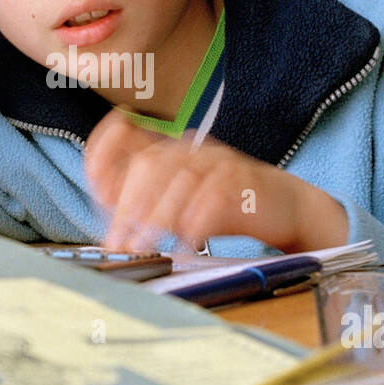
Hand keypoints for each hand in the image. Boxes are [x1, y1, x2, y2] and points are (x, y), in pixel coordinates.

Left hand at [83, 108, 348, 252]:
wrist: (290, 208)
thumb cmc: (229, 207)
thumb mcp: (184, 201)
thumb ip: (152, 204)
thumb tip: (112, 230)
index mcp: (173, 149)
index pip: (128, 137)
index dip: (104, 150)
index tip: (93, 183)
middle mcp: (194, 149)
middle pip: (150, 165)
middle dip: (129, 206)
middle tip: (119, 242)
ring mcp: (220, 162)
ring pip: (179, 180)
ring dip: (156, 217)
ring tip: (143, 246)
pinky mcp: (245, 182)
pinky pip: (214, 197)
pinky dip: (195, 222)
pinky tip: (186, 243)